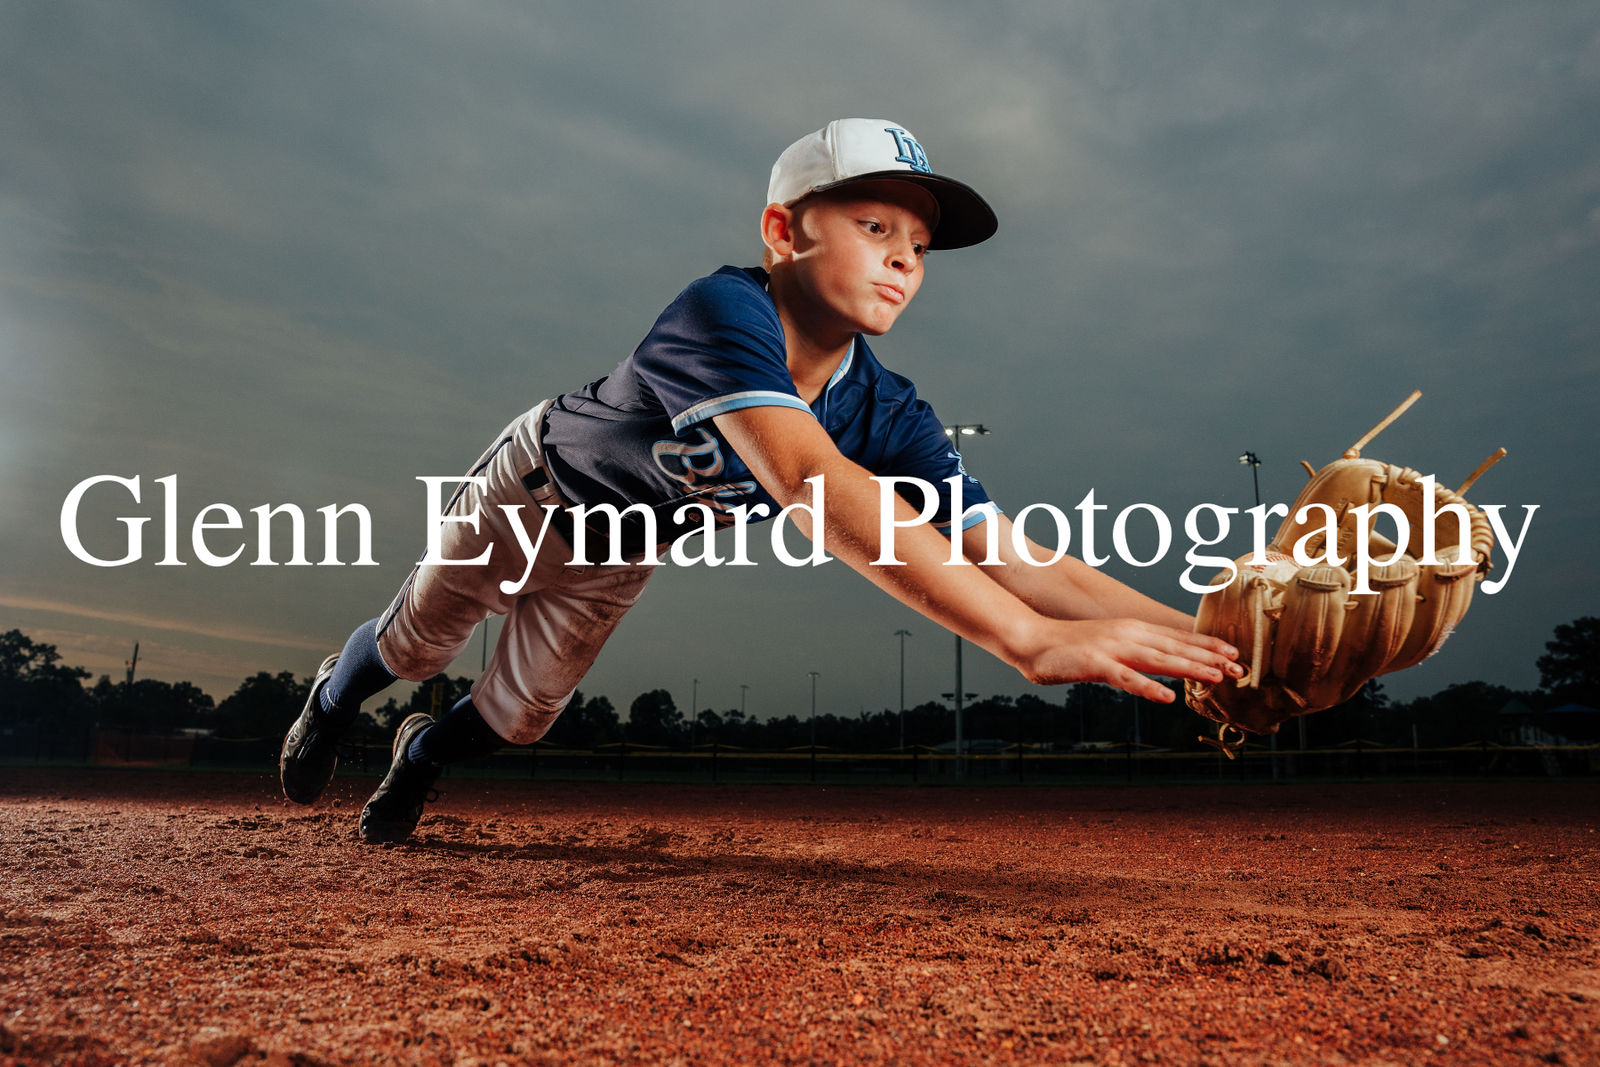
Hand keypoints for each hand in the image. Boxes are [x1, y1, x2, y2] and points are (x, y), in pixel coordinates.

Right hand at [1014, 618, 1243, 702]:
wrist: (1030, 640)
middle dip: (1210, 658)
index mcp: (1132, 629)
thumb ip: (1131, 656)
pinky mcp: (1095, 663)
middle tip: (1239, 668)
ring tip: (1216, 678)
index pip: (1176, 637)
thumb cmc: (1067, 647)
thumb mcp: (1106, 647)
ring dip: (1190, 668)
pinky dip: (1148, 687)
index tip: (1233, 653)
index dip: (1206, 644)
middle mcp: (1128, 634)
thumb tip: (1154, 667)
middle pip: (1175, 647)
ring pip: (1159, 660)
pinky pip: (1126, 678)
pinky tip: (1167, 696)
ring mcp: (1112, 648)